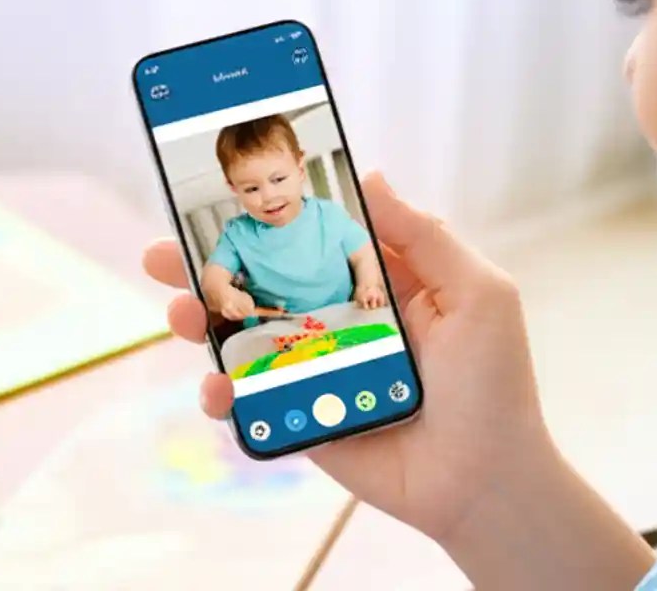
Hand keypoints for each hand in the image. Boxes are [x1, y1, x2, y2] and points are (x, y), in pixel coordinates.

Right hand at [143, 173, 552, 542]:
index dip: (270, 218)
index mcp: (381, 283)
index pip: (314, 239)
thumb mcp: (477, 293)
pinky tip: (219, 386)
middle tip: (162, 252)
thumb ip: (424, 236)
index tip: (221, 194)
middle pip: (264, 284)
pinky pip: (252, 402)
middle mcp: (341, 320)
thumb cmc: (494, 384)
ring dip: (202, 323)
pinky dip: (224, 394)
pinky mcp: (303, 418)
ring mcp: (317, 370)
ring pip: (245, 339)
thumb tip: (370, 176)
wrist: (486, 480)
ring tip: (180, 312)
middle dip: (209, 266)